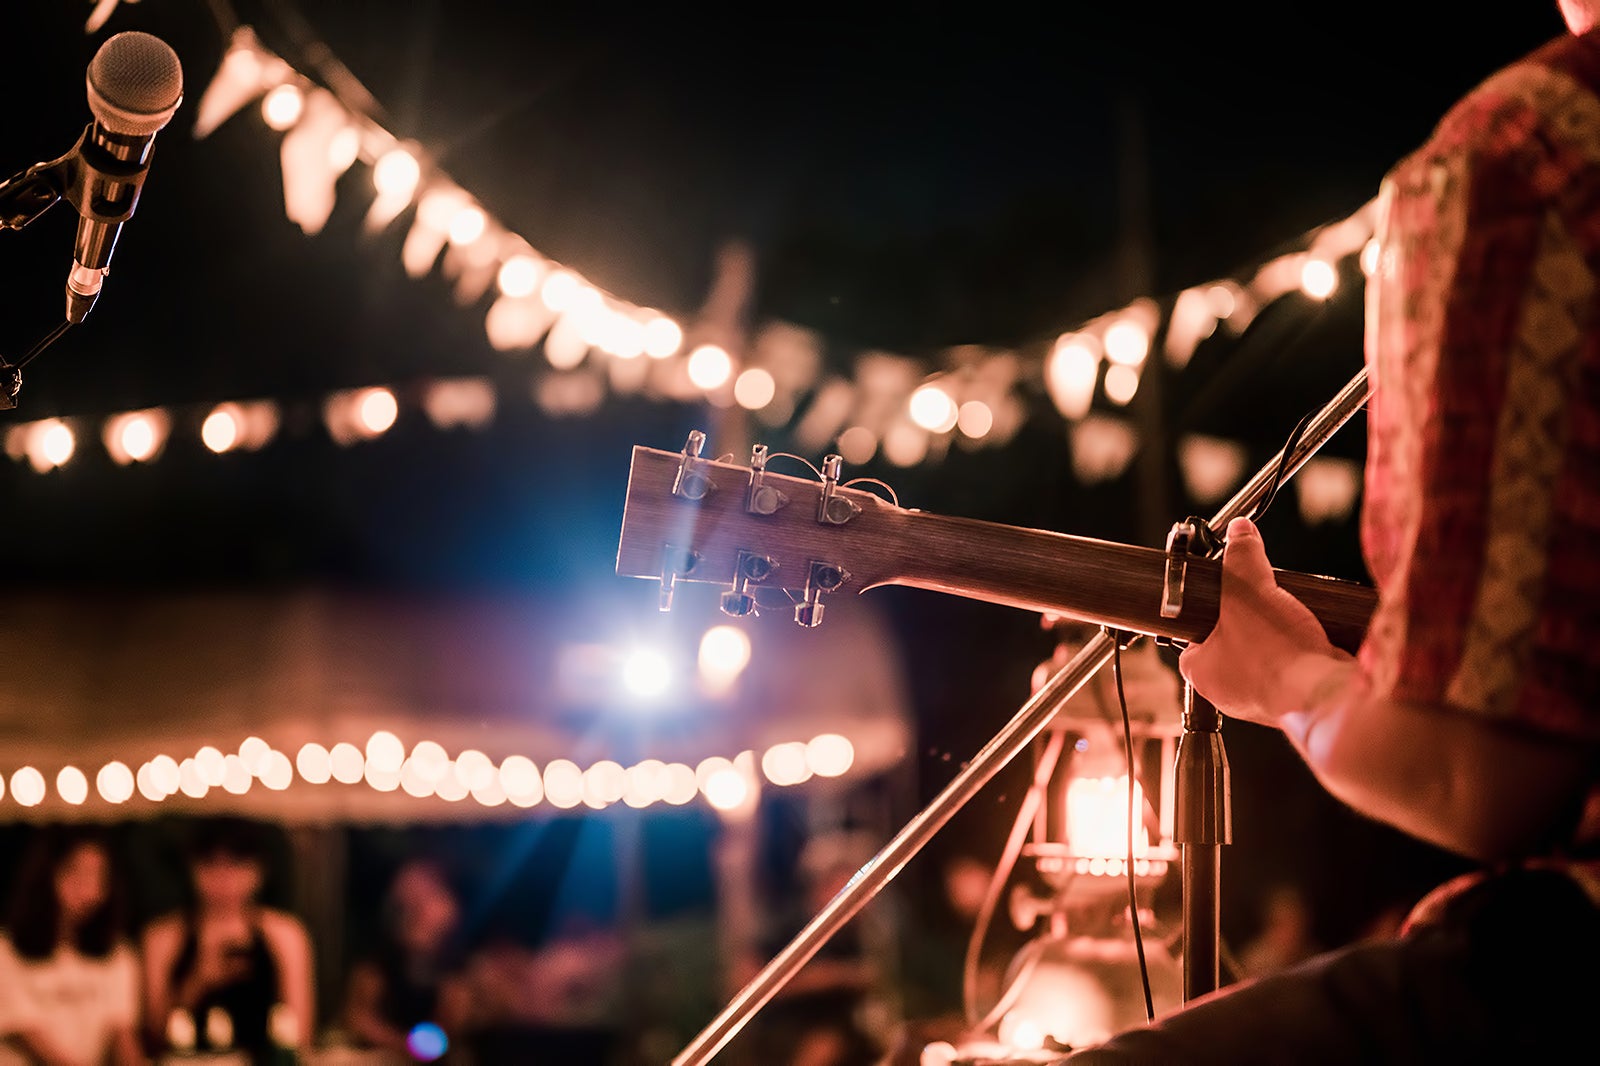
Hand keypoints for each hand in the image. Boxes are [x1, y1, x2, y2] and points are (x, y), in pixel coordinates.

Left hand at [1178, 517, 1349, 726]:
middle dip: (1248, 622)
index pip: (1191, 638)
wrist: (1326, 696)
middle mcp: (1228, 691)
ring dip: (1278, 638)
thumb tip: (1239, 531)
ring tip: (1288, 617)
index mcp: (1202, 672)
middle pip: (1230, 645)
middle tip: (1261, 602)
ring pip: (1264, 659)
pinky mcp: (1295, 702)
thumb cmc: (1276, 655)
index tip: (1222, 595)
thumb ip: (1242, 559)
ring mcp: (1262, 700)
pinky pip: (1292, 671)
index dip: (1205, 612)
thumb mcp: (1249, 592)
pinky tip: (1310, 637)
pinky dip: (1300, 654)